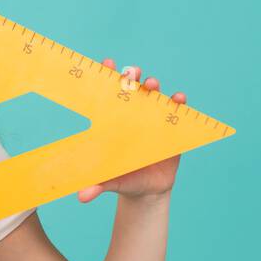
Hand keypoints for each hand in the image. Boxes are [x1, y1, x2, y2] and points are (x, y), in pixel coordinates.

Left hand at [77, 58, 186, 203]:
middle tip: (131, 74)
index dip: (108, 76)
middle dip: (132, 76)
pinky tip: (179, 99)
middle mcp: (133, 115)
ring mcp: (154, 119)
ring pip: (154, 96)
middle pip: (133, 88)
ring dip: (153, 86)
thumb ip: (97, 185)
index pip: (109, 93)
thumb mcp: (111, 181)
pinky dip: (179, 103)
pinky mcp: (173, 129)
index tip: (106, 63)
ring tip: (152, 85)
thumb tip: (81, 197)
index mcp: (114, 120)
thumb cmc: (124, 179)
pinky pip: (178, 112)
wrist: (147, 191)